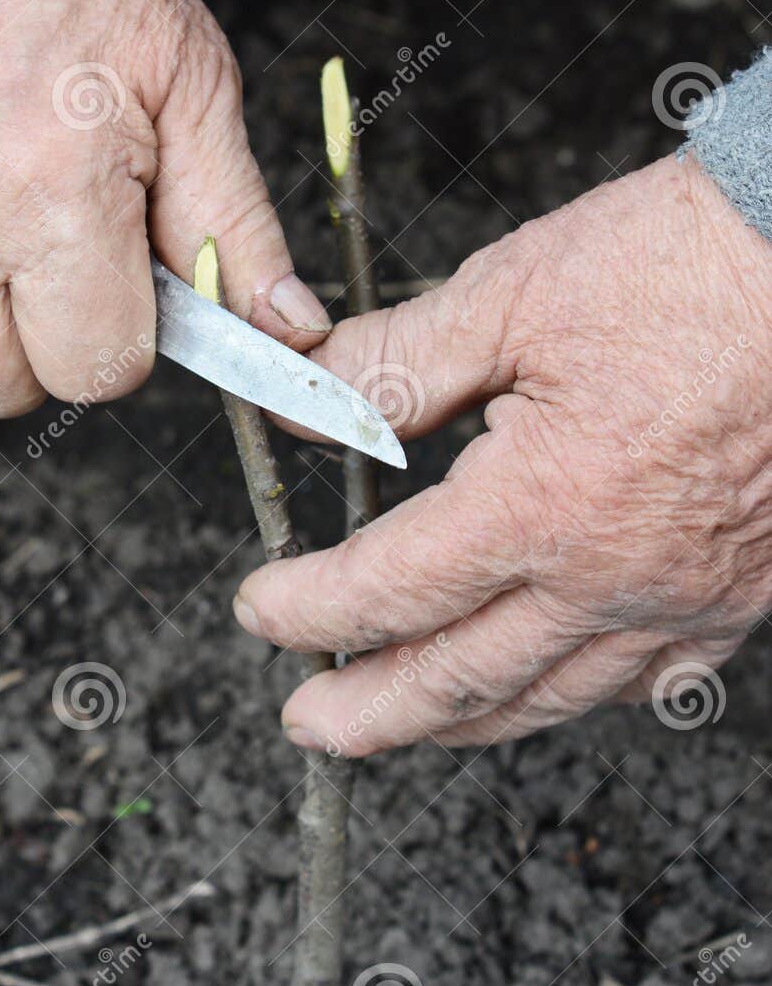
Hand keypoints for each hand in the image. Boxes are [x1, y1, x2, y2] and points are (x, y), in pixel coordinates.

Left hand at [234, 153, 771, 752]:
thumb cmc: (692, 261)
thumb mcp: (513, 292)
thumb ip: (394, 365)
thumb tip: (307, 402)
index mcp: (541, 504)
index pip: (388, 590)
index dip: (308, 609)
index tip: (262, 610)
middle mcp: (612, 575)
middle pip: (459, 680)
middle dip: (369, 712)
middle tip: (309, 725)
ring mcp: (684, 596)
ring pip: (550, 698)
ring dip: (462, 720)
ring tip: (405, 723)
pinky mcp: (741, 592)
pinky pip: (648, 680)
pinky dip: (578, 694)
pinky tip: (545, 686)